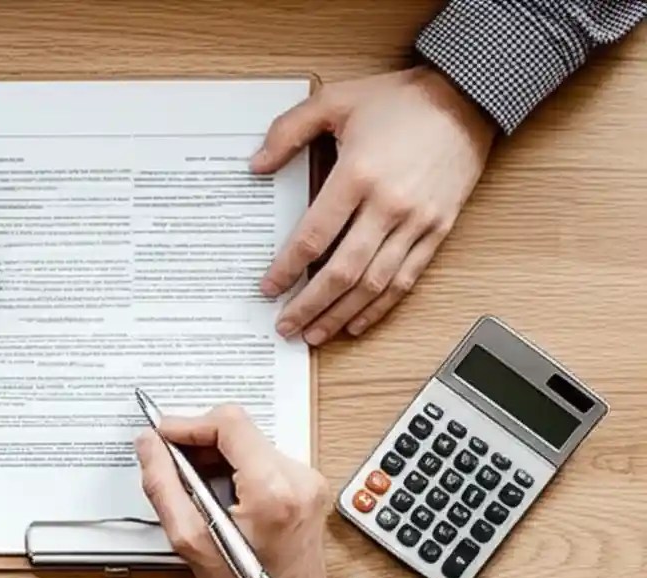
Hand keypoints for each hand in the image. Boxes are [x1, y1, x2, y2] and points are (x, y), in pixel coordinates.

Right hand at [134, 405, 329, 577]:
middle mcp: (297, 477)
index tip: (164, 435)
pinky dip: (238, 465)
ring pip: (251, 440)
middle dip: (201, 440)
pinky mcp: (308, 485)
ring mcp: (307, 480)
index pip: (229, 424)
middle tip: (175, 464)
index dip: (189, 424)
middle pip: (240, 429)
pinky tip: (222, 491)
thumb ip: (164, 485)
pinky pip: (265, 456)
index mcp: (272, 489)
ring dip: (219, 453)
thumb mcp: (190, 540)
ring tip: (199, 485)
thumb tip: (149, 446)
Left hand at [253, 67, 496, 343]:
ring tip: (314, 333)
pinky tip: (357, 322)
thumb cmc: (400, 100)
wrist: (467, 98)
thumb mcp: (335, 100)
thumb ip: (289, 131)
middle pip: (342, 271)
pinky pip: (406, 278)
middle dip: (309, 304)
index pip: (313, 237)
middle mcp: (388, 205)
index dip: (286, 268)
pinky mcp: (438, 229)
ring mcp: (416, 221)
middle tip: (285, 325)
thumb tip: (256, 165)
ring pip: (374, 283)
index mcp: (358, 175)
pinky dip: (380, 307)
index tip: (267, 288)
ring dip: (341, 314)